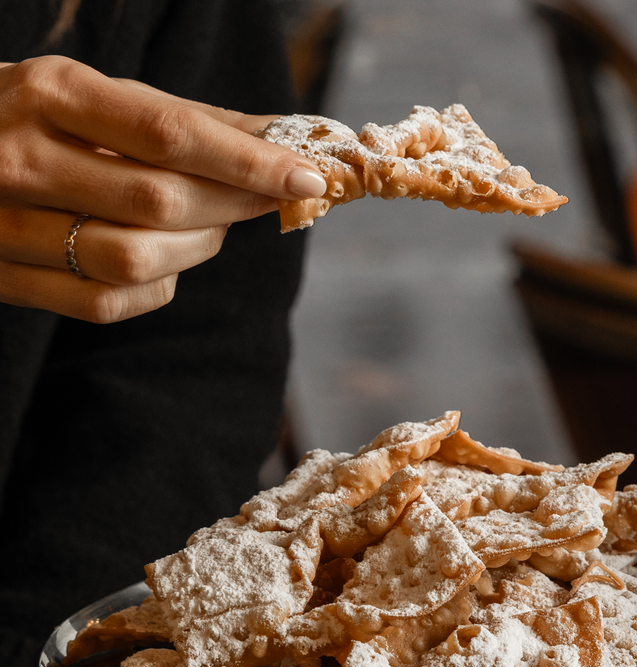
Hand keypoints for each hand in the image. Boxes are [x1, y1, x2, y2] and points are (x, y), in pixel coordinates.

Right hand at [0, 56, 325, 322]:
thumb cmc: (33, 121)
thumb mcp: (93, 97)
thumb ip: (181, 120)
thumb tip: (281, 136)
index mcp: (51, 93)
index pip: (168, 134)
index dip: (247, 162)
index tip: (307, 176)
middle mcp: (23, 157)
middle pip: (161, 202)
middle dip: (235, 204)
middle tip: (270, 195)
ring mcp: (8, 225)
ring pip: (138, 259)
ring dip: (198, 248)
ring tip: (208, 223)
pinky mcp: (8, 280)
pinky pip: (110, 302)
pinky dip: (156, 286)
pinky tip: (162, 260)